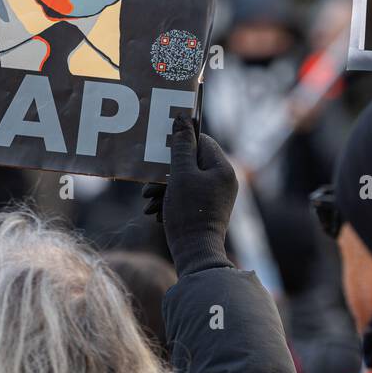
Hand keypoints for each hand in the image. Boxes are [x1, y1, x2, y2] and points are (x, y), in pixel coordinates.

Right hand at [144, 118, 236, 276]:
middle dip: (166, 172)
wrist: (196, 254)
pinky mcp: (208, 208)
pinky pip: (188, 195)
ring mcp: (217, 195)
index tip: (160, 151)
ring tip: (148, 203)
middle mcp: (223, 180)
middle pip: (191, 162)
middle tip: (147, 187)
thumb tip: (182, 118)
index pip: (201, 140)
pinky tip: (155, 213)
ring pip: (186, 180)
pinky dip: (171, 200)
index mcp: (222, 168)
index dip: (179, 143)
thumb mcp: (180, 175)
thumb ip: (181, 147)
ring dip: (164, 189)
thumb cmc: (189, 213)